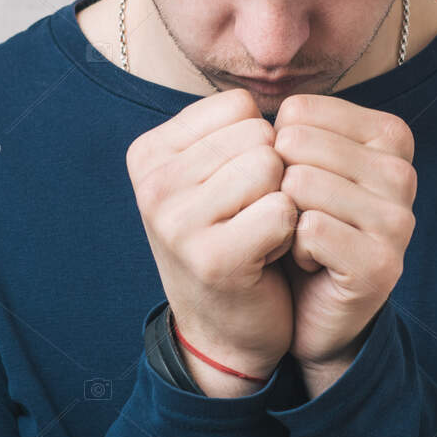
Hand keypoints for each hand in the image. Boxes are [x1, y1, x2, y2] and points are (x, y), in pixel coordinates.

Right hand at [127, 89, 298, 395]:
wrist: (222, 330)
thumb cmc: (229, 238)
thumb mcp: (212, 175)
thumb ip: (231, 131)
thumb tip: (287, 108)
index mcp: (149, 153)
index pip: (238, 105)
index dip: (255, 144)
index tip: (234, 189)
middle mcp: (153, 184)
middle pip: (258, 134)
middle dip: (272, 175)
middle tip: (248, 218)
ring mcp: (176, 222)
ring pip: (272, 167)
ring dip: (280, 203)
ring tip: (255, 236)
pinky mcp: (213, 258)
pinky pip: (283, 210)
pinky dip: (287, 235)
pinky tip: (263, 258)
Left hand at [272, 94, 416, 396]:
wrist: (305, 307)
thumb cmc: (294, 223)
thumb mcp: (294, 162)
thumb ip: (286, 125)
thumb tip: (249, 107)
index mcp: (388, 135)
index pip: (298, 111)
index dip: (277, 149)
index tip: (298, 183)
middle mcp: (401, 172)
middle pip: (296, 143)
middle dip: (278, 183)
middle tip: (297, 217)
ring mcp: (398, 220)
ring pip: (300, 183)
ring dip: (283, 217)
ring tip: (303, 240)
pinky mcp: (382, 264)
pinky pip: (308, 230)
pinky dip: (292, 250)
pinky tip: (310, 265)